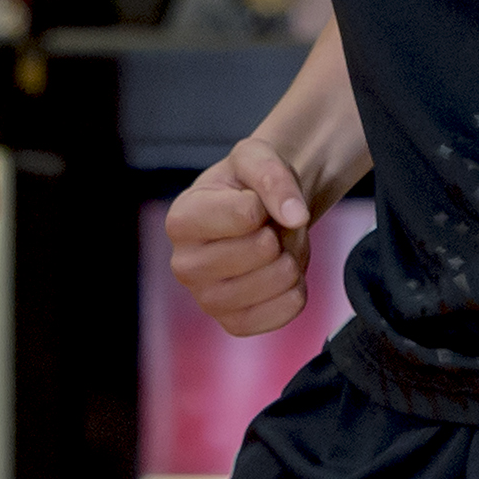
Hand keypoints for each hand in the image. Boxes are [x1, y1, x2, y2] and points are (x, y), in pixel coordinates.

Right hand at [166, 137, 310, 335]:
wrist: (257, 210)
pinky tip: (280, 273)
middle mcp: (185, 265)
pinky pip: (284, 311)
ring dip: (291, 258)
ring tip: (274, 246)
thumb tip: (296, 216)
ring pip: (277, 282)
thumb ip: (274, 177)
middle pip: (262, 250)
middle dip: (279, 231)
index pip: (246, 215)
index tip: (253, 200)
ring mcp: (207, 299)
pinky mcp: (233, 323)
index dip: (264, 203)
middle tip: (267, 225)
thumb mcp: (256, 156)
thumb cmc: (247, 182)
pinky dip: (296, 289)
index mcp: (181, 219)